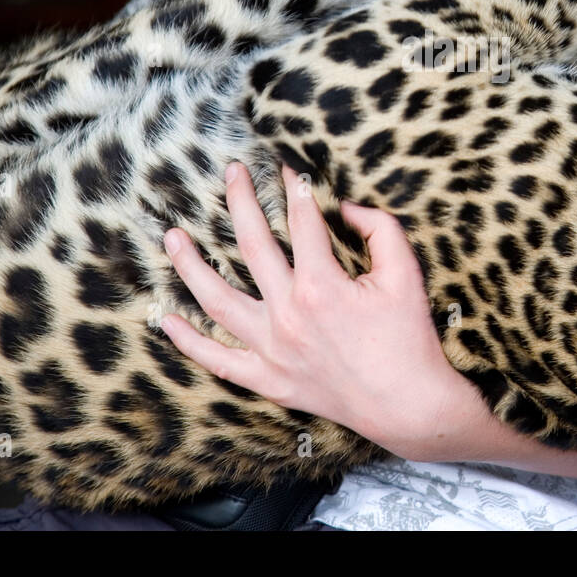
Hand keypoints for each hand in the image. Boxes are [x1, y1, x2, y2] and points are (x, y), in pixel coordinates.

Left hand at [160, 162, 456, 448]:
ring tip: (173, 236)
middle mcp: (289, 314)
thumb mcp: (406, 273)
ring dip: (191, 265)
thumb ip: (380, 230)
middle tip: (231, 174)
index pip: (302, 222)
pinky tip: (167, 319)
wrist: (407, 405)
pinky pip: (218, 360)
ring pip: (217, 300)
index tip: (288, 171)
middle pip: (253, 245)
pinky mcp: (268, 379)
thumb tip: (347, 208)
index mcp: (322, 286)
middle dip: (240, 202)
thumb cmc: (409, 338)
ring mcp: (273, 349)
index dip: (296, 190)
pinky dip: (189, 342)